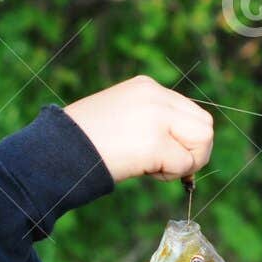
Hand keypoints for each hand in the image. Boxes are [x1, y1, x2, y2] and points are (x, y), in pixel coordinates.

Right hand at [63, 75, 213, 183]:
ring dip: (186, 161)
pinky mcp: (154, 141)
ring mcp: (156, 116)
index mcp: (146, 87)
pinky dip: (170, 174)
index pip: (189, 111)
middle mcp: (155, 95)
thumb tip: (184, 150)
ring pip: (203, 140)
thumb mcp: (122, 119)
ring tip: (154, 167)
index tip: (165, 154)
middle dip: (194, 151)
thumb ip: (153, 123)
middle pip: (205, 124)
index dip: (185, 138)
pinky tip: (143, 171)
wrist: (56, 152)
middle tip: (168, 167)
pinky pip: (184, 163)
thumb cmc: (83, 143)